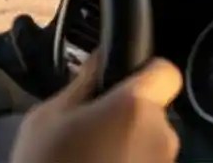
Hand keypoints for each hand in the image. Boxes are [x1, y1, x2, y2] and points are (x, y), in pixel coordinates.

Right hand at [13, 57, 181, 162]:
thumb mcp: (46, 119)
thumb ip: (80, 84)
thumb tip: (99, 59)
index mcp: (134, 107)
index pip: (166, 71)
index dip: (147, 72)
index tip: (124, 83)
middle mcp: (160, 135)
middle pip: (154, 112)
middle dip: (129, 116)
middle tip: (93, 129)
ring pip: (151, 142)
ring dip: (130, 145)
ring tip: (93, 158)